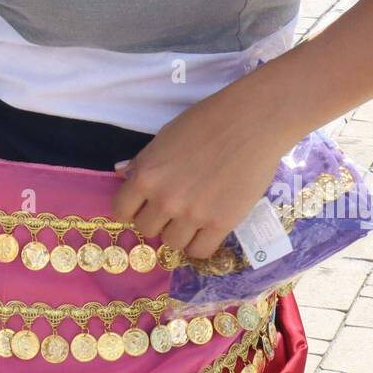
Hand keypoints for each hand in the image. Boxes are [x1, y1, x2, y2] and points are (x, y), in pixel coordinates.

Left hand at [112, 81, 293, 259]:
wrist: (251, 122)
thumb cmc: (206, 121)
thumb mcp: (164, 137)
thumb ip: (143, 161)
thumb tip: (123, 175)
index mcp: (146, 175)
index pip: (121, 211)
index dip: (132, 209)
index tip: (143, 205)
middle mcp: (164, 199)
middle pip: (146, 229)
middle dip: (157, 219)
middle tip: (173, 207)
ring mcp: (192, 215)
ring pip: (172, 243)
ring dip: (179, 232)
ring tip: (193, 216)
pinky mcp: (220, 224)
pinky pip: (200, 251)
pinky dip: (200, 243)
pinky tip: (206, 230)